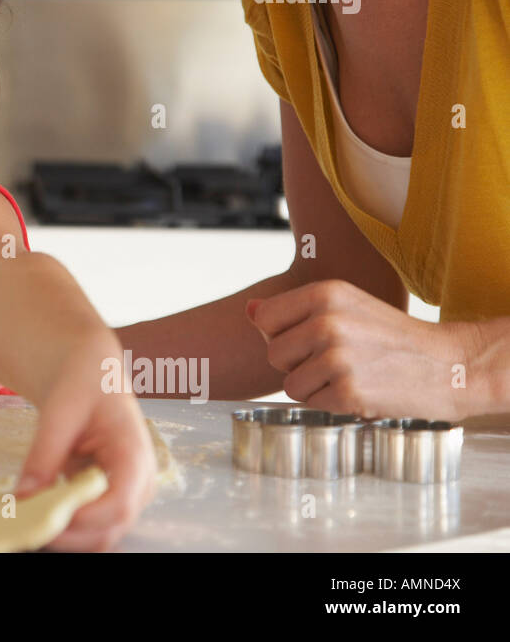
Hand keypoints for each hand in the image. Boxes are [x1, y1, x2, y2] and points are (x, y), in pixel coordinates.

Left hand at [15, 335, 157, 551]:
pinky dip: (64, 527)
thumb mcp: (59, 412)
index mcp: (134, 455)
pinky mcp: (107, 499)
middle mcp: (138, 483)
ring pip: (99, 535)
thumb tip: (23, 497)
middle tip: (24, 524)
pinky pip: (89, 526)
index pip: (119, 504)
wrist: (91, 374)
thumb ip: (44, 455)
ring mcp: (125, 495)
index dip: (83, 519)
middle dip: (68, 535)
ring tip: (26, 520)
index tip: (45, 517)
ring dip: (65, 535)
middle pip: (110, 529)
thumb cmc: (83, 383)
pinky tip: (36, 513)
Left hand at [246, 279, 474, 419]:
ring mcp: (338, 358)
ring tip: (348, 374)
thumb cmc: (389, 335)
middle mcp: (327, 322)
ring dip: (314, 387)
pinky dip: (331, 403)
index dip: (279, 333)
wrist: (448, 365)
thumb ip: (294, 309)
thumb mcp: (345, 306)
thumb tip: (249, 310)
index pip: (263, 319)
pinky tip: (359, 389)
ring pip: (290, 383)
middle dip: (297, 363)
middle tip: (335, 360)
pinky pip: (312, 403)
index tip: (307, 337)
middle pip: (273, 354)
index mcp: (324, 294)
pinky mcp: (348, 392)